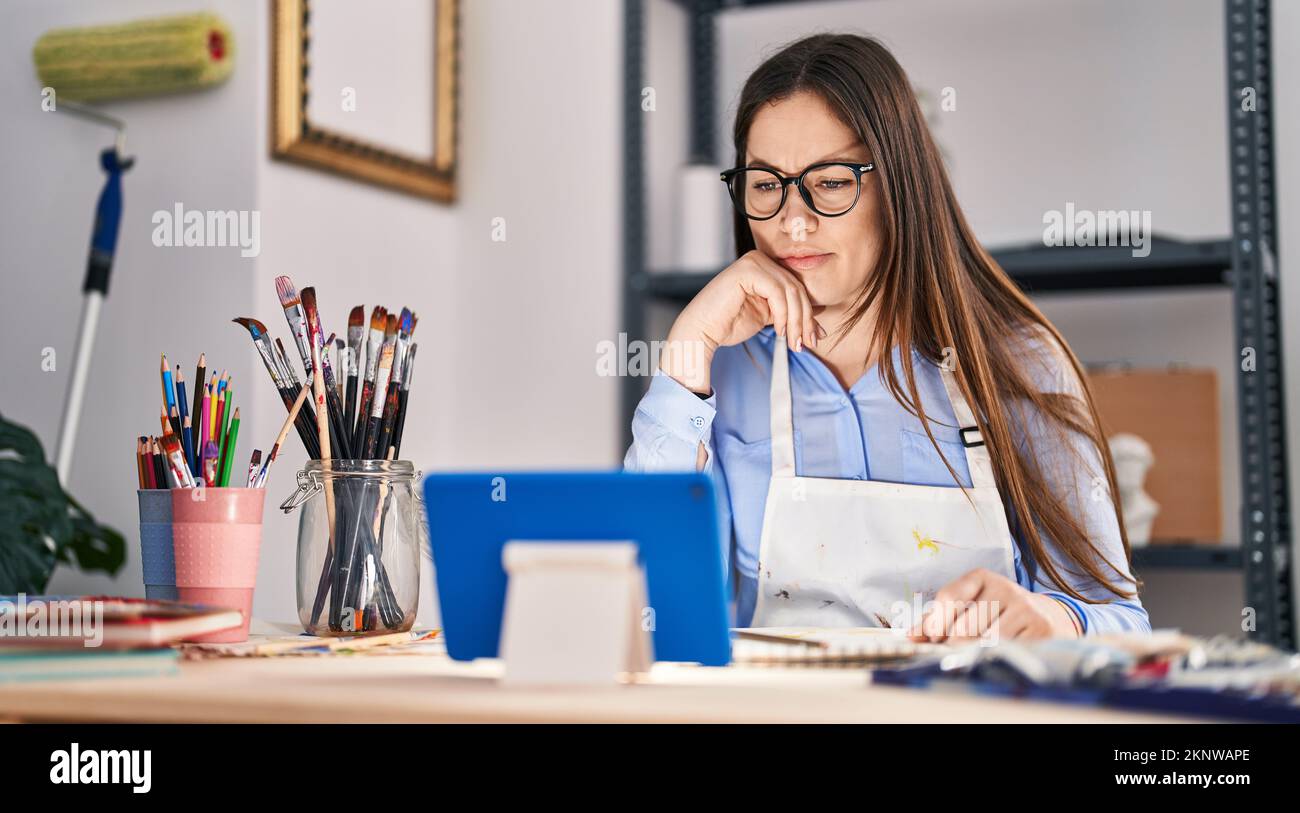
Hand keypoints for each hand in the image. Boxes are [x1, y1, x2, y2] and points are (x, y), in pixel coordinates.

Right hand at [660, 250, 825, 392]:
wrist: (702, 331)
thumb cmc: (729, 325)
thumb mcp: (769, 318)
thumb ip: (790, 316)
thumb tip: (819, 329)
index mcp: (766, 267)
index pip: (797, 288)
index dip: (808, 314)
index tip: (813, 338)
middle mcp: (760, 259)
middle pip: (796, 288)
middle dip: (805, 319)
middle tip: (807, 343)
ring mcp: (753, 261)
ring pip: (790, 290)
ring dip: (796, 320)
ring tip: (794, 342)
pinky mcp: (747, 270)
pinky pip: (776, 291)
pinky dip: (783, 314)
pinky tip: (779, 331)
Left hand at [907, 568, 1080, 642]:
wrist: (1048, 619)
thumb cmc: (998, 615)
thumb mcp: (969, 608)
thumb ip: (938, 620)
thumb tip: (910, 636)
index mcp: (980, 578)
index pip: (948, 598)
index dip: (935, 624)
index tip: (934, 638)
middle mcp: (1003, 587)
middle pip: (963, 627)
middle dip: (955, 645)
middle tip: (959, 651)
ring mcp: (1024, 607)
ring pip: (984, 642)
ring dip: (977, 655)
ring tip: (981, 653)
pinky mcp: (1040, 627)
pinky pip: (1007, 651)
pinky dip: (998, 658)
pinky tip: (1001, 654)